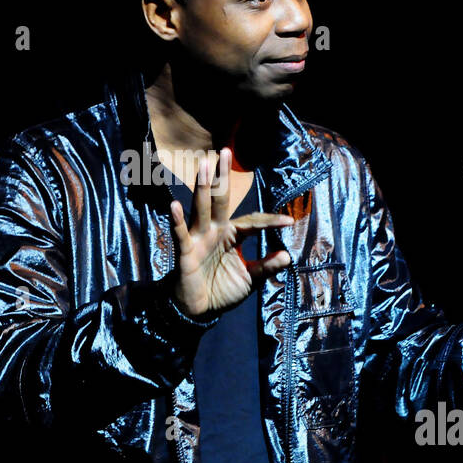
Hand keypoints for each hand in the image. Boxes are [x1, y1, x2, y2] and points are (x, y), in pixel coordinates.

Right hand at [168, 147, 294, 318]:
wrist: (199, 310)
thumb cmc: (222, 290)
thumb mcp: (249, 279)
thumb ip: (265, 267)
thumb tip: (287, 255)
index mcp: (232, 235)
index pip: (252, 221)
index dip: (269, 221)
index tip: (289, 221)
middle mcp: (215, 231)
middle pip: (220, 199)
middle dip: (223, 177)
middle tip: (226, 151)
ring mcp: (198, 238)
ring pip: (201, 208)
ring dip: (203, 187)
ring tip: (204, 165)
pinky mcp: (185, 252)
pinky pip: (180, 234)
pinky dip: (177, 220)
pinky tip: (174, 205)